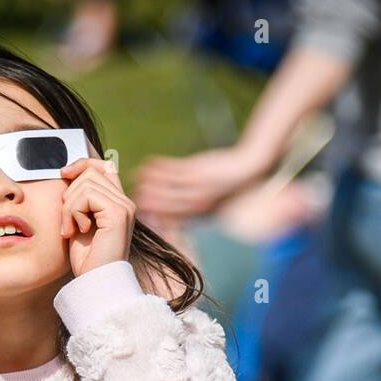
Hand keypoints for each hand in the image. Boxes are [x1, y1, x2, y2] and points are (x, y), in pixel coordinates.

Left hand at [59, 156, 134, 276]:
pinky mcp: (118, 213)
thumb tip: (67, 171)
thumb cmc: (86, 258)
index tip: (63, 173)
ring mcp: (124, 206)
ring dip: (69, 207)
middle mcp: (125, 202)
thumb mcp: (78, 221)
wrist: (96, 282)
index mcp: (118, 202)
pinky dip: (73, 211)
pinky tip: (76, 230)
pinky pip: (87, 195)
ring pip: (86, 182)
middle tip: (66, 223)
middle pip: (90, 172)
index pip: (104, 165)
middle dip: (69, 194)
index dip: (83, 164)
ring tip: (70, 229)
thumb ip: (79, 198)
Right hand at [133, 145, 268, 216]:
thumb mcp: (210, 204)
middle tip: (131, 191)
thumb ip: (191, 209)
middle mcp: (194, 203)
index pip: (164, 216)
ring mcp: (194, 186)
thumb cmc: (228, 187)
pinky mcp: (196, 169)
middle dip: (143, 198)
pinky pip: (169, 169)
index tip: (136, 208)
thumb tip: (173, 214)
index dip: (148, 214)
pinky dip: (155, 167)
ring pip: (161, 187)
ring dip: (146, 181)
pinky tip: (148, 164)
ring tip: (136, 177)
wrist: (249, 168)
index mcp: (196, 214)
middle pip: (159, 203)